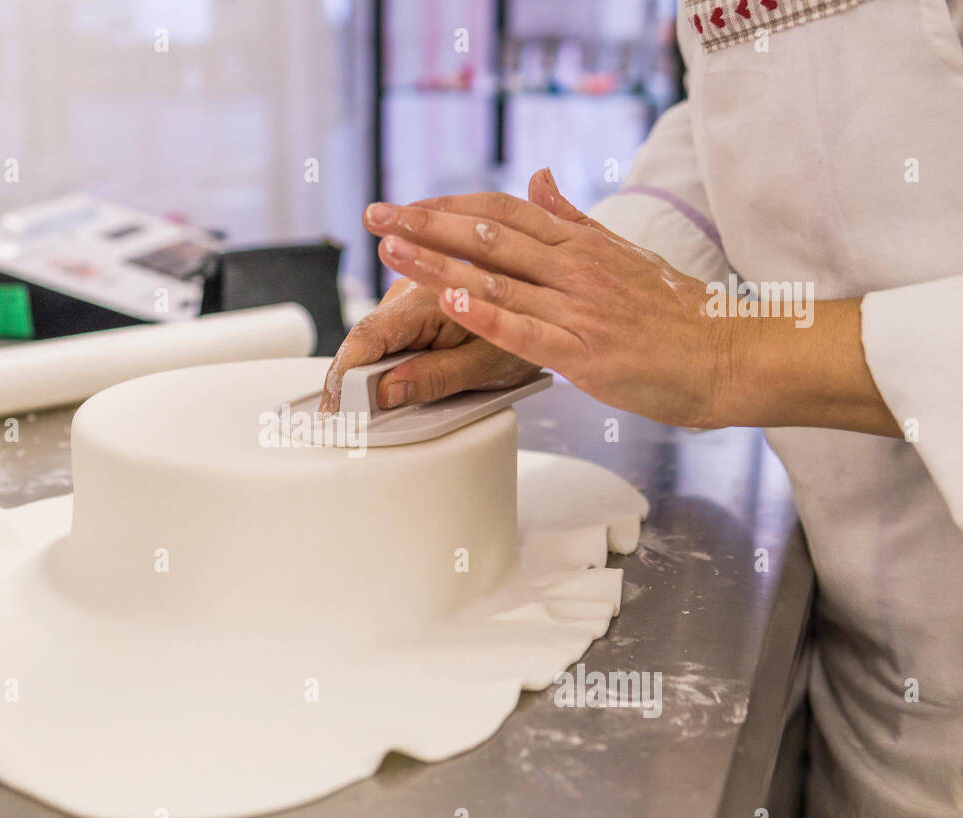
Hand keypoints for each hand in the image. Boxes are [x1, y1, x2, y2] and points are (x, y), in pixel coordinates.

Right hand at [318, 277, 539, 413]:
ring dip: (372, 366)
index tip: (334, 408)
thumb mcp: (486, 366)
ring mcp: (412, 290)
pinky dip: (386, 354)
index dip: (344, 376)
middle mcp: (414, 285)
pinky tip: (387, 379)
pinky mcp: (417, 297)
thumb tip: (387, 392)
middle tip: (351, 418)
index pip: (368, 339)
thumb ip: (435, 377)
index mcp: (430, 296)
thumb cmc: (533, 331)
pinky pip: (392, 328)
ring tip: (372, 403)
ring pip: (378, 333)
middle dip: (355, 377)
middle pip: (368, 337)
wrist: (560, 300)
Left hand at [362, 168, 728, 428]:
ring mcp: (578, 309)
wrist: (726, 354)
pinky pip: (525, 330)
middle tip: (376, 217)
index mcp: (580, 244)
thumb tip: (537, 178)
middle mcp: (574, 268)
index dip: (448, 206)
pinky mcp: (584, 354)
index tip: (407, 204)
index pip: (501, 212)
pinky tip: (451, 300)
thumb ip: (572, 218)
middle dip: (426, 225)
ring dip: (439, 262)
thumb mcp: (623, 252)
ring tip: (393, 251)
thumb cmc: (676, 311)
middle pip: (488, 236)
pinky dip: (486, 313)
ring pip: (497, 278)